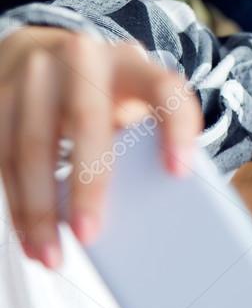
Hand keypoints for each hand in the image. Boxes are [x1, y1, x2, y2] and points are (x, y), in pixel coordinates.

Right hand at [0, 27, 202, 267]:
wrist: (44, 53)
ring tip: (52, 254)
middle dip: (87, 183)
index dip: (176, 128)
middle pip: (86, 118)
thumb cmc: (101, 90)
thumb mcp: (132, 98)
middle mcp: (81, 57)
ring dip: (39, 209)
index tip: (178, 172)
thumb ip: (143, 137)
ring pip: (31, 145)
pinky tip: (29, 237)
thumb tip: (150, 208)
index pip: (164, 89)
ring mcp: (35, 74)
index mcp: (130, 62)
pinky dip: (16, 205)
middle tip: (89, 235)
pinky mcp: (0, 96)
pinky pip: (2, 156)